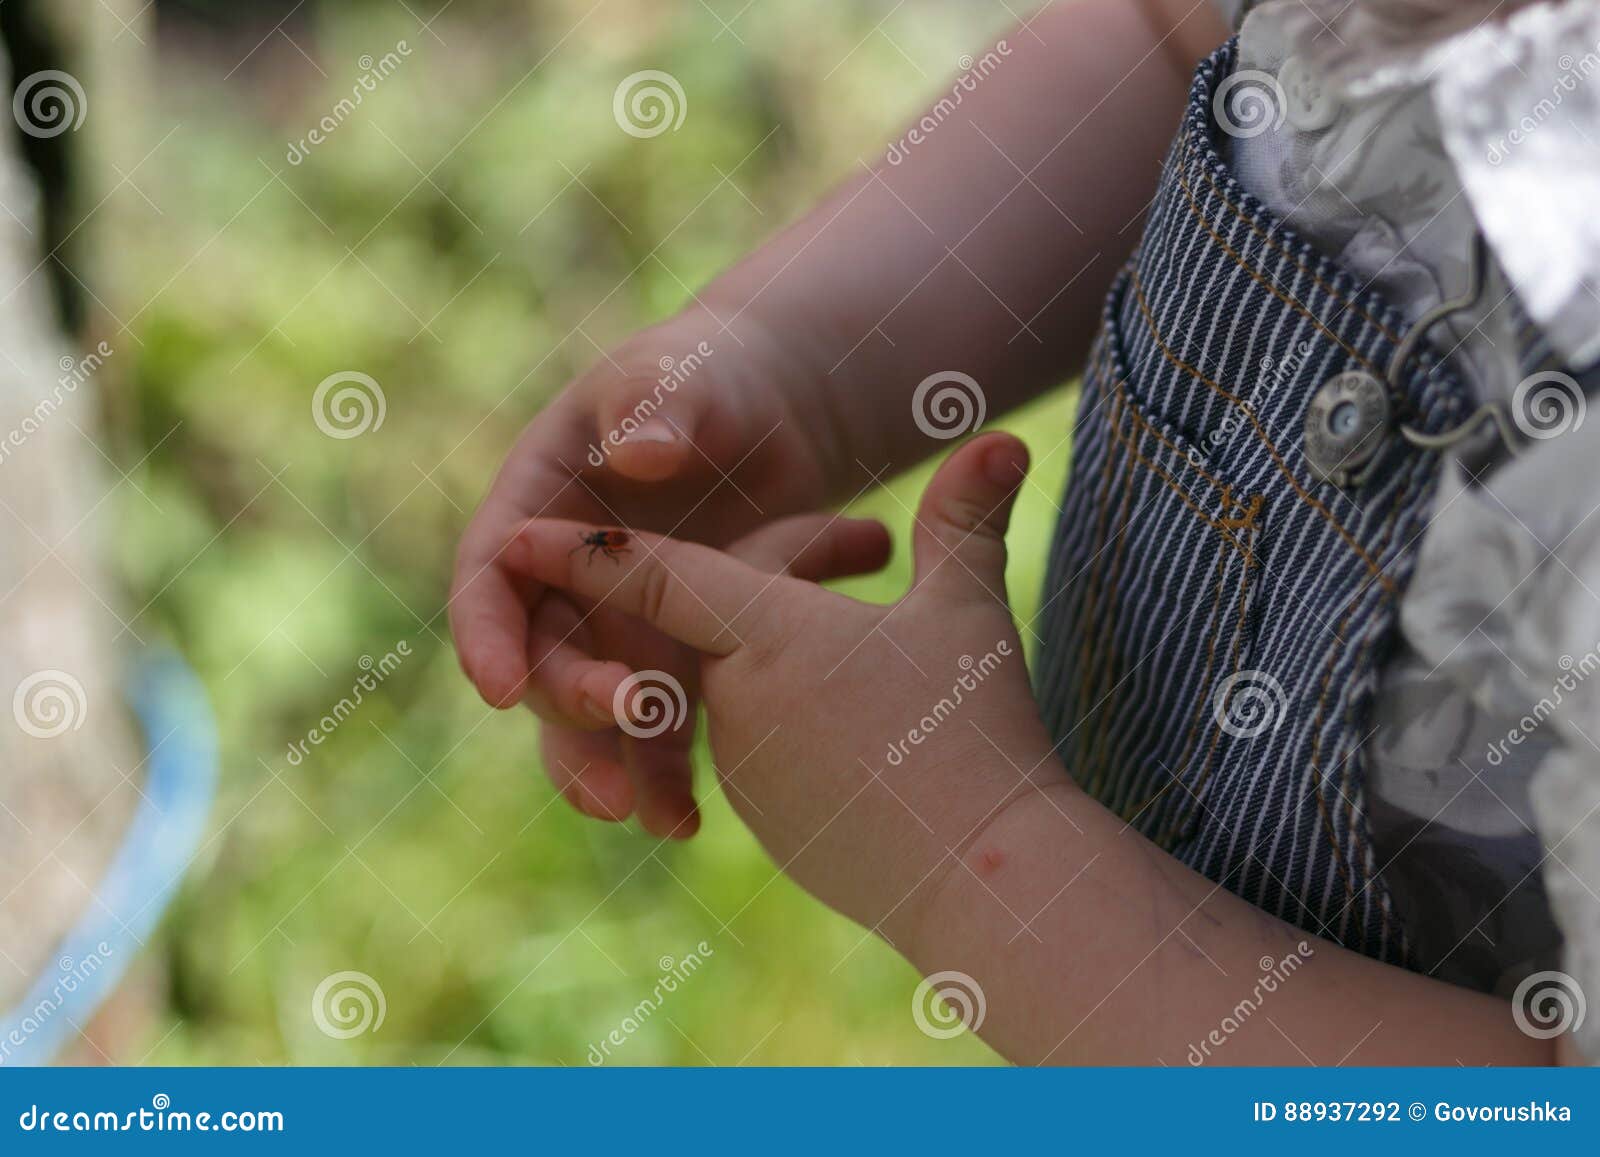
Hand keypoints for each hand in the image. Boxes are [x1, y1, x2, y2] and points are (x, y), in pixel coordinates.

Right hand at [449, 310, 833, 836]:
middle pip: (542, 658)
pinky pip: (659, 724)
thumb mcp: (682, 375)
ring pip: (593, 711)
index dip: (486, 634)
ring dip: (615, 766)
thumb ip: (657, 403)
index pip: (488, 577)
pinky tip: (694, 820)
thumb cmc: (710, 377)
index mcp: (536, 507)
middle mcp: (563, 578)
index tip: (500, 687)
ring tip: (658, 820)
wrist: (771, 415)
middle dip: (570, 712)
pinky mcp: (670, 654)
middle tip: (614, 755)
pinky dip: (671, 770)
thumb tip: (638, 454)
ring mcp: (615, 622)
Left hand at [504, 432, 1070, 938]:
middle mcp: (734, 706)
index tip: (521, 535)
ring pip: (739, 684)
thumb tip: (1004, 439)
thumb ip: (967, 518)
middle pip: (721, 620)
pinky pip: (757, 746)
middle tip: (868, 544)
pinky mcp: (774, 830)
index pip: (654, 579)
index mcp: (762, 636)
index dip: (590, 552)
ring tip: (883, 632)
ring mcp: (748, 777)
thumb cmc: (972, 734)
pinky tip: (863, 710)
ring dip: (788, 649)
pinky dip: (794, 712)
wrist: (988, 883)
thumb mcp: (969, 611)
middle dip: (775, 574)